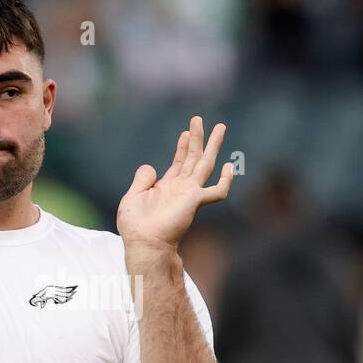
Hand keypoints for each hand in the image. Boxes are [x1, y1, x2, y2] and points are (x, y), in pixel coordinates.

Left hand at [117, 116, 233, 254]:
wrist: (144, 243)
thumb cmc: (136, 227)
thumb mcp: (132, 196)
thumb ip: (142, 179)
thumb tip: (150, 166)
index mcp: (167, 186)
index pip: (179, 162)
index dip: (183, 146)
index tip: (186, 131)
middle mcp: (181, 188)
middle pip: (193, 158)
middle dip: (198, 139)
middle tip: (199, 119)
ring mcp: (190, 193)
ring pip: (206, 165)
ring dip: (212, 146)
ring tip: (220, 127)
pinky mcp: (195, 201)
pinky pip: (217, 191)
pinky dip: (226, 180)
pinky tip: (230, 167)